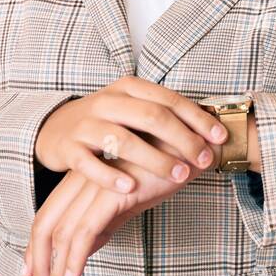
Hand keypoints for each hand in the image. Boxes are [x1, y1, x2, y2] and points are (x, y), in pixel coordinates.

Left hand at [21, 133, 200, 275]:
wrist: (195, 147)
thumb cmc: (165, 169)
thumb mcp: (128, 199)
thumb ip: (104, 221)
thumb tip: (85, 249)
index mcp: (84, 177)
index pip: (48, 215)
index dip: (35, 247)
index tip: (32, 274)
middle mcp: (84, 178)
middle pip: (45, 224)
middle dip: (40, 263)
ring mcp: (96, 184)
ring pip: (62, 232)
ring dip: (55, 269)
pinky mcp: (113, 192)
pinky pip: (86, 230)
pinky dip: (75, 257)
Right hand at [34, 76, 227, 193]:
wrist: (55, 127)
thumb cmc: (108, 120)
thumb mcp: (134, 108)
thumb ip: (165, 114)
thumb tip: (211, 130)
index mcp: (129, 88)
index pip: (169, 100)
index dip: (197, 118)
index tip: (220, 137)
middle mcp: (108, 101)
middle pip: (151, 117)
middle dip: (183, 139)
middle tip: (204, 159)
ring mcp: (86, 124)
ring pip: (123, 140)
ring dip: (155, 159)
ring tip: (178, 175)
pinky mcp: (68, 148)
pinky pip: (89, 163)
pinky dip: (110, 176)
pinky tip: (131, 187)